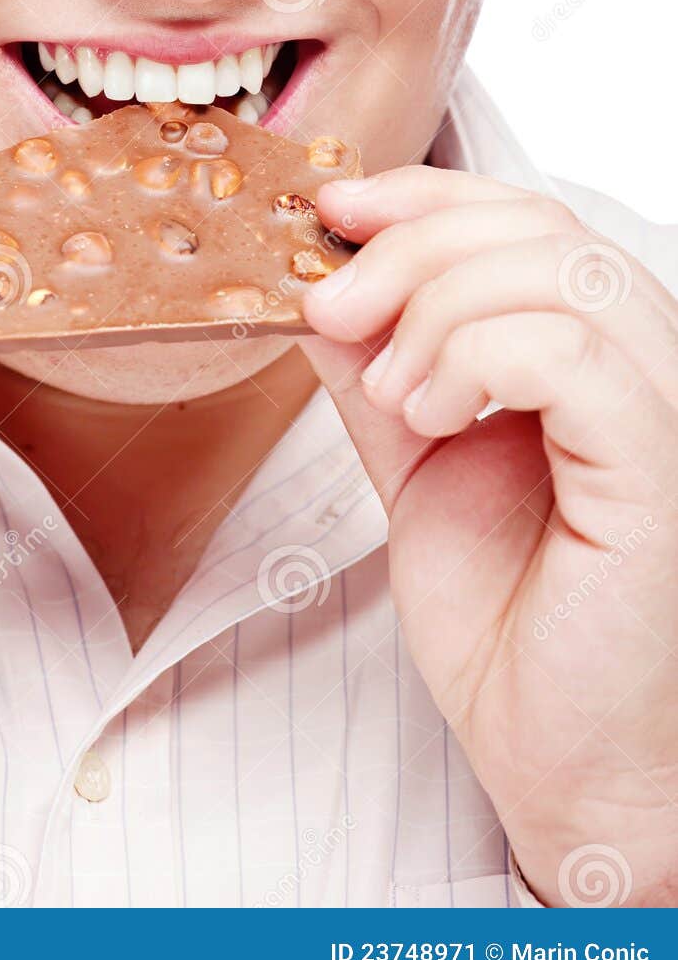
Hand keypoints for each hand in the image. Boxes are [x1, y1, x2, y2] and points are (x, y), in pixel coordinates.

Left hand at [301, 167, 677, 906]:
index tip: (333, 208)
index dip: (425, 196)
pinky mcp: (658, 464)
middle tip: (333, 307)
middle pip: (539, 228)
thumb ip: (379, 371)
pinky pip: (572, 354)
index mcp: (594, 355)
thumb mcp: (417, 466)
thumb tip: (316, 285)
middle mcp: (648, 367)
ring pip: (559, 272)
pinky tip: (434, 414)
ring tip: (393, 393)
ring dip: (436, 309)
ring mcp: (665, 411)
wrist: (560, 763)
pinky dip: (476, 357)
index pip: (527, 218)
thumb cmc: (514, 627)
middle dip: (410, 248)